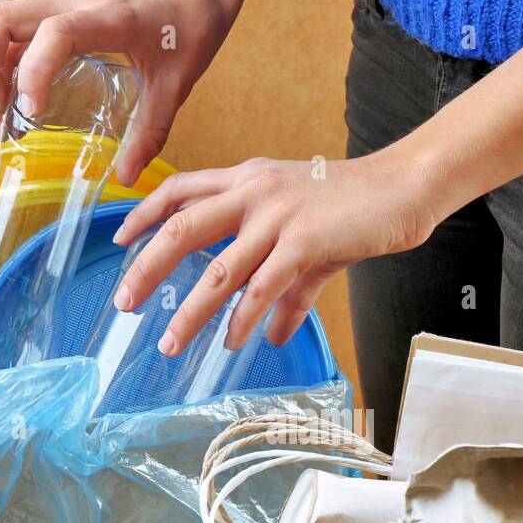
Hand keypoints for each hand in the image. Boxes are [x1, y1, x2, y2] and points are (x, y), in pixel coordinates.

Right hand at [0, 0, 242, 186]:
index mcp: (108, 17)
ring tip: (1, 111)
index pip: (54, 35)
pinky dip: (2, 56)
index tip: (31, 114)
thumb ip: (151, 131)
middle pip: (1, 20)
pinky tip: (15, 92)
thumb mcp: (175, 84)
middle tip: (0, 117)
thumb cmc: (191, 26)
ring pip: (0, 19)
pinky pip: (16, 24)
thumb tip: (126, 175)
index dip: (33, 73)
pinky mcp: (60, 4)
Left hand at [111, 151, 437, 353]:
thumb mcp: (308, 242)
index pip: (181, 189)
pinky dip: (243, 320)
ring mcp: (278, 216)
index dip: (145, 213)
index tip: (120, 240)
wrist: (401, 190)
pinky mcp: (304, 241)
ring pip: (218, 269)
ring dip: (190, 311)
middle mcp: (254, 192)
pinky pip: (262, 288)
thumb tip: (271, 335)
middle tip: (125, 301)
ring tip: (169, 341)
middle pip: (182, 228)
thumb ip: (286, 290)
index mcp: (248, 180)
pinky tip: (232, 342)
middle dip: (147, 266)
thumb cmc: (355, 208)